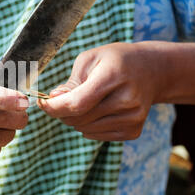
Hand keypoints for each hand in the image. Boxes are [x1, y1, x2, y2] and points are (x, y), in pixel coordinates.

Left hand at [38, 42, 163, 140]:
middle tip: (62, 99)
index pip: (77, 103)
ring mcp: (133, 117)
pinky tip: (97, 110)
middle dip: (62, 112)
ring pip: (85, 129)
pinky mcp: (134, 130)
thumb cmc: (115, 61)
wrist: (152, 70)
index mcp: (113, 76)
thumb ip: (71, 82)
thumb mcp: (90, 59)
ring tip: (84, 102)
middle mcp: (127, 99)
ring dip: (75, 119)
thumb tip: (54, 99)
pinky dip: (88, 126)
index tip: (41, 104)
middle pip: (79, 119)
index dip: (54, 108)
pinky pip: (97, 136)